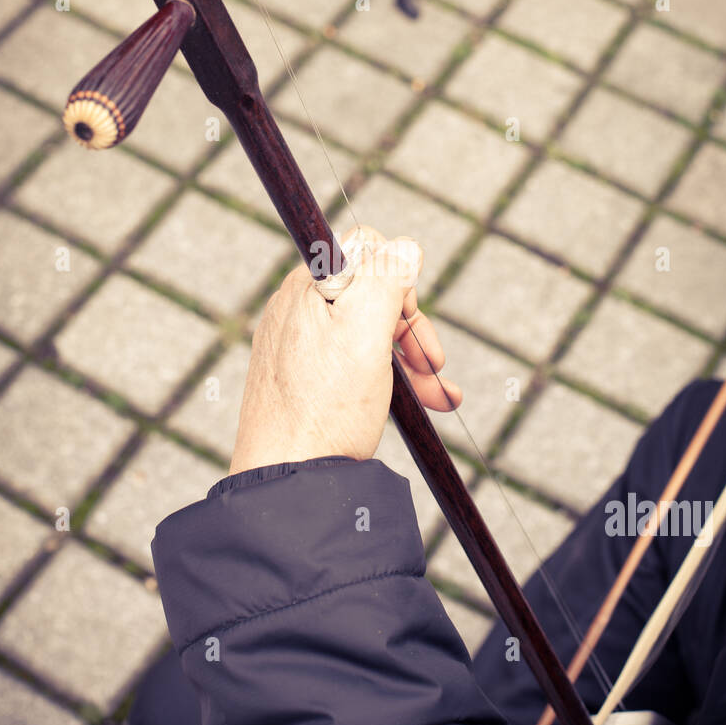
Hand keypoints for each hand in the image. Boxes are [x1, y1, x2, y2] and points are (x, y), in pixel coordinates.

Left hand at [229, 226, 461, 475]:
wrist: (285, 480)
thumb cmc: (325, 408)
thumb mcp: (366, 333)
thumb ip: (386, 278)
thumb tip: (405, 244)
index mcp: (308, 287)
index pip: (367, 251)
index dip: (398, 283)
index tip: (409, 324)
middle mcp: (297, 309)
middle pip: (372, 295)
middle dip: (412, 330)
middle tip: (435, 366)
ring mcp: (298, 344)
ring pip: (368, 332)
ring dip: (411, 360)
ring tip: (441, 398)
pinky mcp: (301, 377)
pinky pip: (352, 362)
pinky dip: (388, 377)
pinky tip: (423, 403)